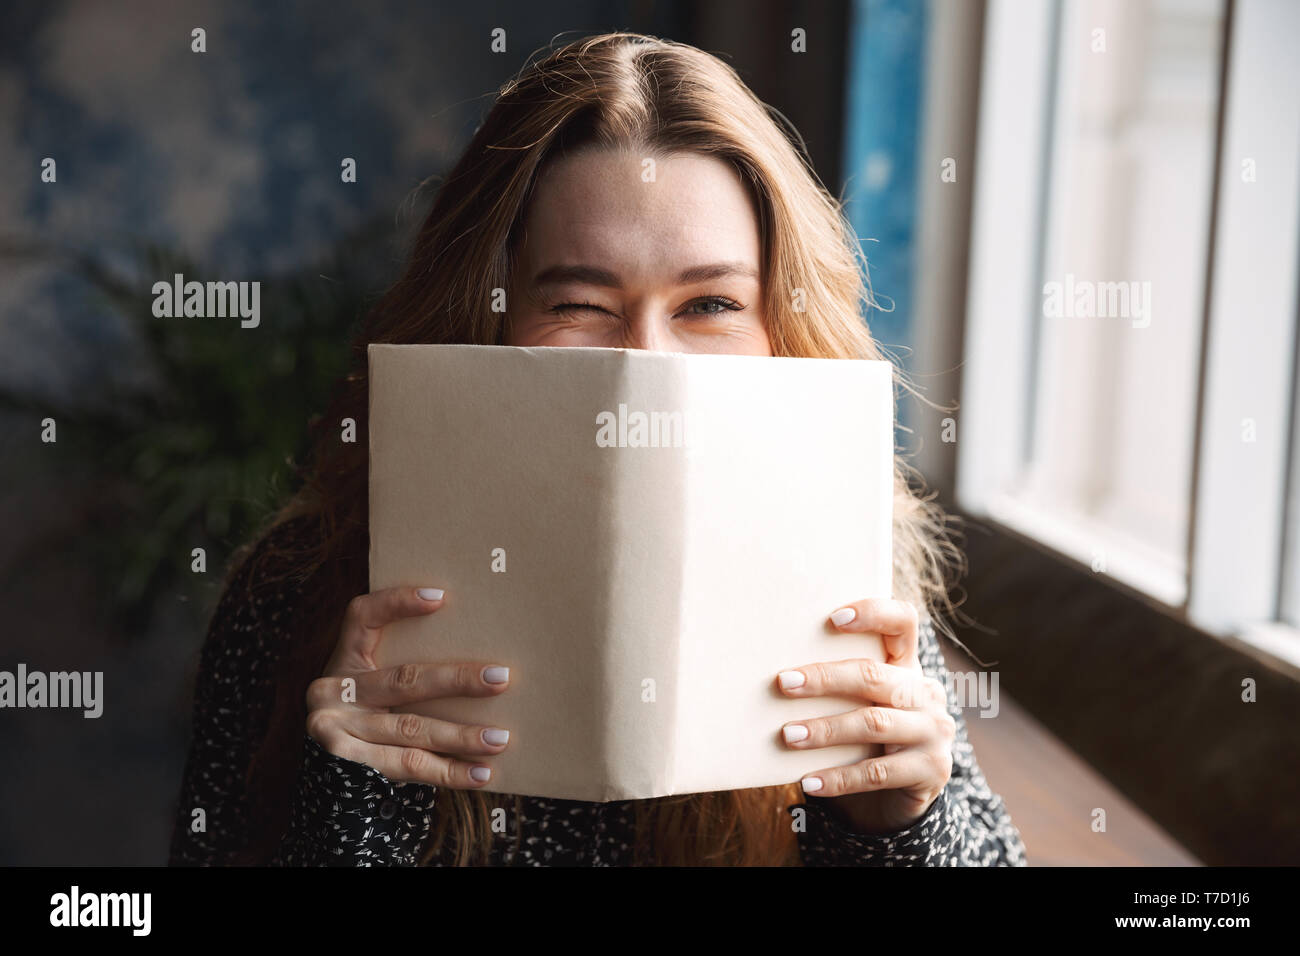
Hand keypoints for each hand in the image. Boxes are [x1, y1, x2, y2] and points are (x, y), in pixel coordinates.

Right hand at [305, 586, 511, 787]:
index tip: (441, 597)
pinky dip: (449, 772)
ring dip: (462, 736)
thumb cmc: (371, 718)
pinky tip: (481, 774)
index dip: (397, 602)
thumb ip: (408, 674)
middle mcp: (333, 689)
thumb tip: (487, 670)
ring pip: (411, 729)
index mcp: (345, 657)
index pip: (363, 616)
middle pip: (403, 678)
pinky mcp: (344, 763)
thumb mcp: (376, 689)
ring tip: (500, 739)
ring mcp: (333, 726)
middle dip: (457, 680)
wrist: (332, 779)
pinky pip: (408, 766)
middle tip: (501, 678)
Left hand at [776, 599, 954, 834]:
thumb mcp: (859, 705)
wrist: (900, 796)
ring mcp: (934, 732)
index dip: (874, 613)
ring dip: (825, 730)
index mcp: (908, 666)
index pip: (903, 622)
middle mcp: (926, 693)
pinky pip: (876, 772)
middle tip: (784, 683)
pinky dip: (838, 777)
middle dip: (825, 679)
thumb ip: (837, 686)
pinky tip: (808, 781)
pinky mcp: (931, 770)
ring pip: (873, 723)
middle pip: (874, 676)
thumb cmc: (865, 740)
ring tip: (789, 735)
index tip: (833, 618)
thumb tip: (775, 676)